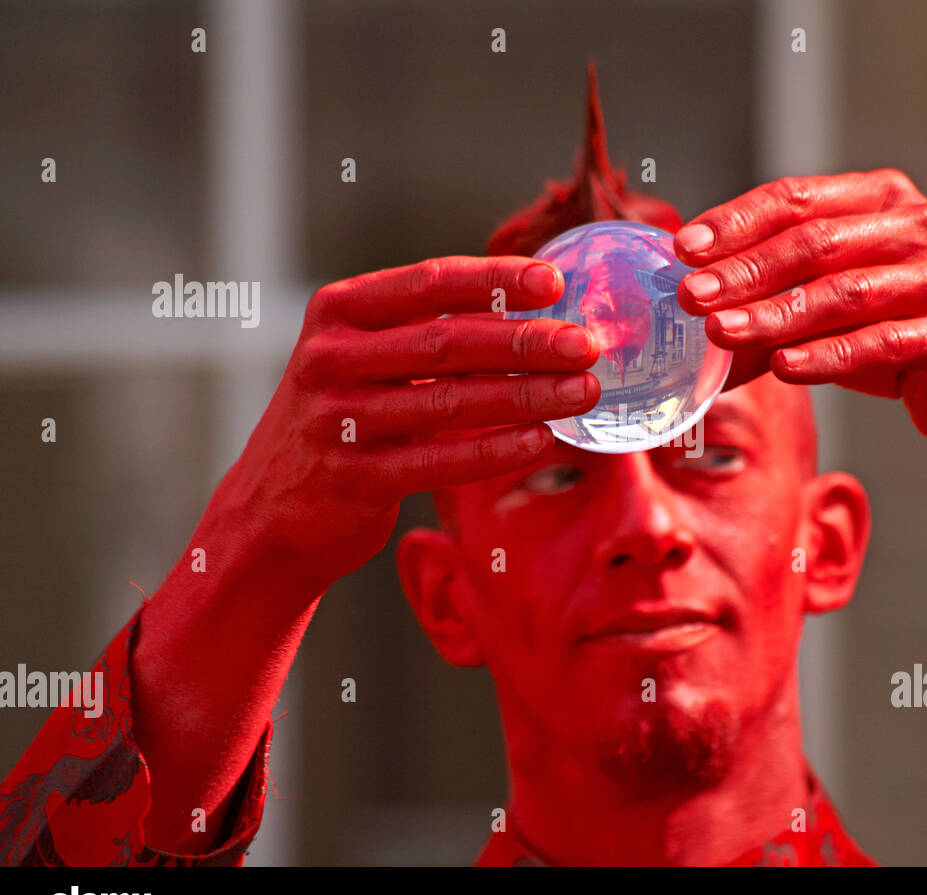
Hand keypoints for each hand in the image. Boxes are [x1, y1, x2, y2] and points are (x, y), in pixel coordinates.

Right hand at [213, 256, 599, 588]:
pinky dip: (497, 451)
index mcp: (338, 313)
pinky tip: (542, 440)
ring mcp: (339, 421)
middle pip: (447, 343)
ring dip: (526, 396)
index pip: (428, 283)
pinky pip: (440, 461)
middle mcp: (331, 360)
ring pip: (451, 403)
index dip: (495, 280)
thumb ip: (423, 331)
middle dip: (525, 342)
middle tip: (585, 344)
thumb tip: (531, 310)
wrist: (269, 510)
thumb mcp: (361, 358)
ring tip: (583, 391)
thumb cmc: (341, 419)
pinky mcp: (355, 479)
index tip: (555, 283)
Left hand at [674, 170, 926, 454]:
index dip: (736, 221)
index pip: (797, 199)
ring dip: (774, 315)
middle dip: (744, 271)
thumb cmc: (901, 338)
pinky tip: (783, 367)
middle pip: (815, 242)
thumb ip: (777, 298)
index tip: (683, 248)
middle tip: (690, 296)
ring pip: (844, 292)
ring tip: (720, 334)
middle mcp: (922, 226)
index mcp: (885, 200)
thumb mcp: (836, 308)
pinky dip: (827, 356)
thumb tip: (690, 313)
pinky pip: (882, 343)